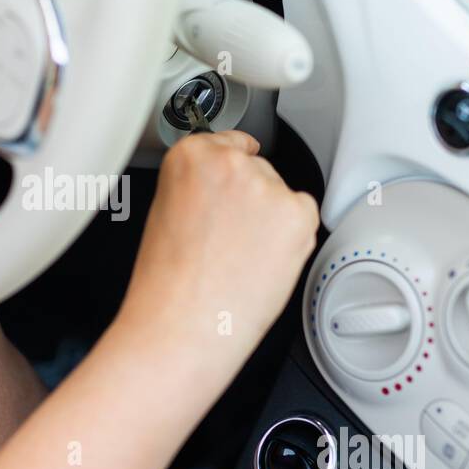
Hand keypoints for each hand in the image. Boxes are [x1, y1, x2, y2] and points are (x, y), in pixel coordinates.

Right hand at [114, 131, 319, 389]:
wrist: (183, 326)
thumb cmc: (167, 284)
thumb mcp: (165, 212)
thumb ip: (196, 185)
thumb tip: (222, 187)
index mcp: (190, 156)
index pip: (225, 142)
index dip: (230, 170)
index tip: (229, 186)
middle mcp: (231, 163)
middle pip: (257, 169)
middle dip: (250, 199)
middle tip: (228, 239)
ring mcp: (267, 187)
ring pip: (281, 195)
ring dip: (270, 220)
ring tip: (240, 257)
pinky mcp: (298, 215)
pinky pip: (303, 217)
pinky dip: (290, 238)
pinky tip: (261, 262)